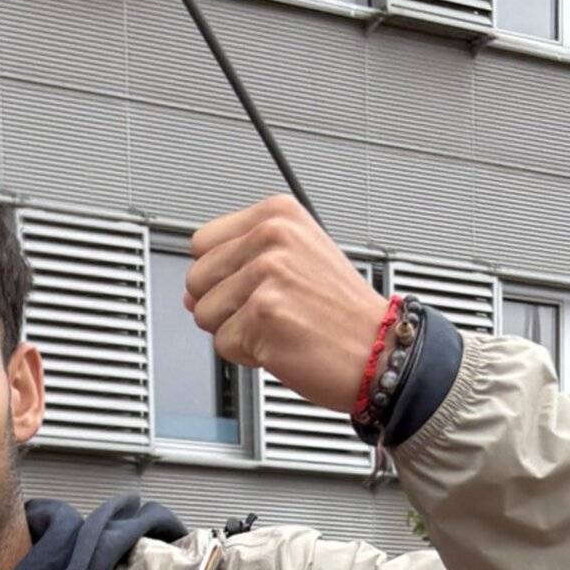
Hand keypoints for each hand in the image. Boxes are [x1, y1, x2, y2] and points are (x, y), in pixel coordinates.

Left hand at [182, 198, 389, 417]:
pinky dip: (249, 355)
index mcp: (277, 214)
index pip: (202, 243)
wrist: (380, 348)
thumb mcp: (296, 261)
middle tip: (271, 310)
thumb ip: (238, 266)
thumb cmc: (341, 311)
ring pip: (204, 314)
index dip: (220, 274)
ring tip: (279, 326)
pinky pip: (223, 345)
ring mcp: (267, 274)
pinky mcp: (263, 315)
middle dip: (224, 305)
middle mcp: (271, 237)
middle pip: (196, 279)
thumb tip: (189, 293)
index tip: (254, 285)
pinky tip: (283, 344)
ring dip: (236, 331)